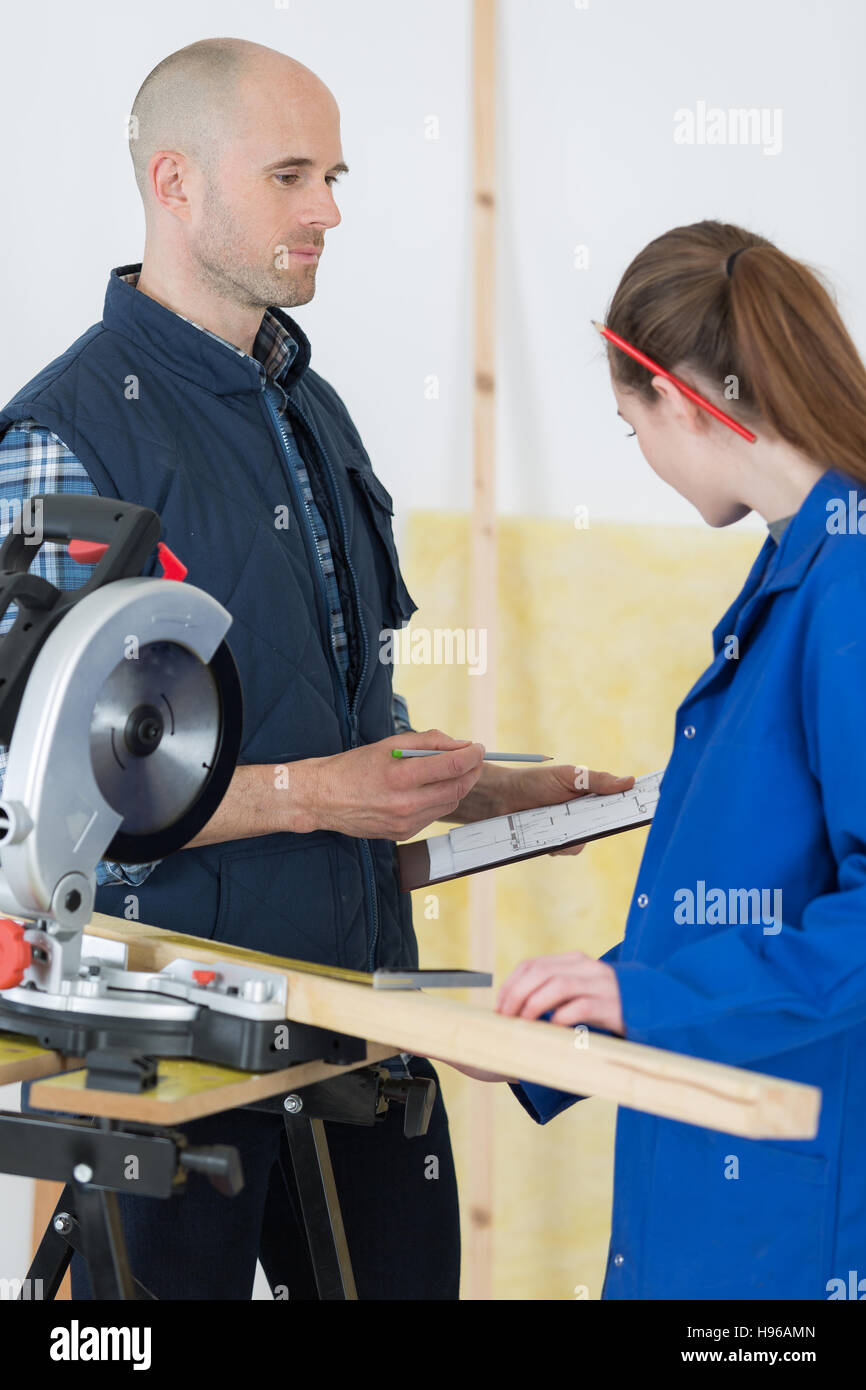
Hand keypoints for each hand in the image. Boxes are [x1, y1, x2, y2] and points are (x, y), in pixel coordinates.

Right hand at [297, 729, 485, 839]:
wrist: (324, 798)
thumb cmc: (354, 767)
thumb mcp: (389, 743)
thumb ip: (428, 742)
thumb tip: (459, 744)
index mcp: (400, 776)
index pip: (452, 765)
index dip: (472, 755)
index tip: (478, 747)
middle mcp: (405, 804)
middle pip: (457, 788)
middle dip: (472, 771)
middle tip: (474, 758)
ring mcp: (405, 823)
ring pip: (449, 803)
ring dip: (457, 786)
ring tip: (451, 771)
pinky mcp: (403, 834)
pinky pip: (433, 815)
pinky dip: (438, 799)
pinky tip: (428, 788)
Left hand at [495, 766, 634, 856]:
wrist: (503, 797)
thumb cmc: (536, 782)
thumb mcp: (568, 776)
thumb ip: (596, 780)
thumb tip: (629, 781)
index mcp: (591, 796)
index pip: (617, 803)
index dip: (631, 805)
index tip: (645, 805)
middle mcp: (584, 816)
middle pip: (605, 826)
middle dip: (604, 822)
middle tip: (593, 815)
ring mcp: (570, 832)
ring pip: (585, 841)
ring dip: (573, 832)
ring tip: (555, 817)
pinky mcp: (555, 844)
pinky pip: (568, 849)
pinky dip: (558, 841)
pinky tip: (545, 830)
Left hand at [496, 949, 624, 1034]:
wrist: (649, 1008)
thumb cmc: (605, 1005)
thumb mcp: (579, 990)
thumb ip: (553, 991)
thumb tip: (514, 1008)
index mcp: (574, 960)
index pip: (532, 964)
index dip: (511, 984)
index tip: (499, 1007)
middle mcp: (587, 967)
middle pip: (541, 973)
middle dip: (517, 995)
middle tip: (506, 1018)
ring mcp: (601, 984)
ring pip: (559, 985)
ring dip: (535, 1005)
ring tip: (524, 1023)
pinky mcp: (612, 1005)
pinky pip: (581, 1007)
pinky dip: (562, 1017)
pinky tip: (553, 1028)